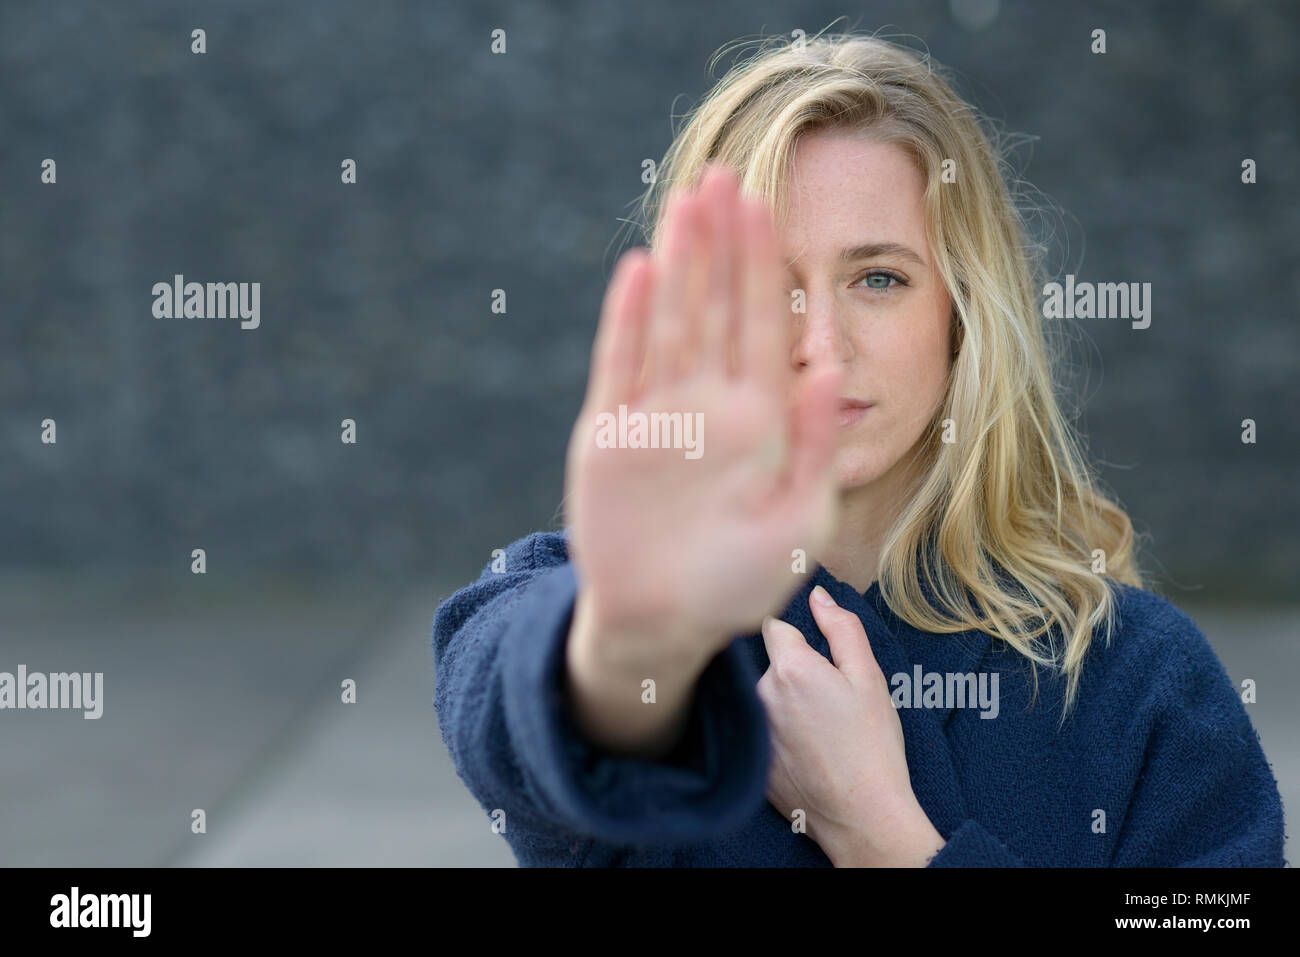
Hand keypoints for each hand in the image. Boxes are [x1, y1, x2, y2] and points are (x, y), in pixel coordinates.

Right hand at [564, 162, 843, 661]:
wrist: (662, 626)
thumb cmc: (737, 585)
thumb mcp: (797, 522)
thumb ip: (816, 447)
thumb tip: (832, 370)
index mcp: (760, 422)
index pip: (764, 325)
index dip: (764, 263)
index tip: (767, 201)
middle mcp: (709, 406)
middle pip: (716, 306)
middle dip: (722, 243)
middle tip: (723, 173)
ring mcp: (658, 416)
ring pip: (670, 321)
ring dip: (678, 263)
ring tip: (684, 201)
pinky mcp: (611, 435)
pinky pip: (621, 366)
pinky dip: (628, 321)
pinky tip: (638, 272)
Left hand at [758, 584, 944, 865]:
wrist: (860, 815)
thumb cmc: (872, 746)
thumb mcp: (869, 679)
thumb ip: (842, 629)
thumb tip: (818, 596)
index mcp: (790, 668)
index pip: (773, 625)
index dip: (797, 634)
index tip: (816, 652)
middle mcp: (759, 693)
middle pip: (767, 662)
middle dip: (792, 668)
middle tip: (826, 697)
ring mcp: (750, 726)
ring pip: (762, 694)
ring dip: (782, 700)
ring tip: (818, 727)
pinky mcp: (749, 755)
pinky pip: (758, 726)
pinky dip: (776, 729)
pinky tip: (804, 748)